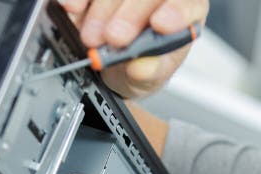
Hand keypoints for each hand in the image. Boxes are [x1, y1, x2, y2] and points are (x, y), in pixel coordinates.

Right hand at [59, 0, 209, 98]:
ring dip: (101, 9)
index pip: (188, 3)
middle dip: (130, 15)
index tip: (160, 25)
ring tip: (90, 37)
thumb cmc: (142, 67)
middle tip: (115, 39)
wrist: (114, 66)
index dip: (176, 12)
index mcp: (185, 12)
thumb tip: (142, 66)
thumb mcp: (150, 78)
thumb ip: (149, 73)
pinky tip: (72, 8)